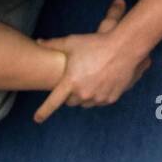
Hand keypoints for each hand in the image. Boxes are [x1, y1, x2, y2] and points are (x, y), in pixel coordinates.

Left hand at [32, 0, 151, 122]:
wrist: (124, 48)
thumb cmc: (96, 43)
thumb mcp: (72, 42)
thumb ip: (54, 44)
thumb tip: (38, 42)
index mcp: (70, 82)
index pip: (52, 102)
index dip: (43, 112)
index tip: (37, 119)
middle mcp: (83, 93)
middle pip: (70, 101)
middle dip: (70, 94)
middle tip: (76, 80)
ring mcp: (98, 98)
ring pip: (85, 102)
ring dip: (84, 95)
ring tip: (91, 78)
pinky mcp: (110, 98)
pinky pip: (99, 101)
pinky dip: (98, 95)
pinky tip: (103, 81)